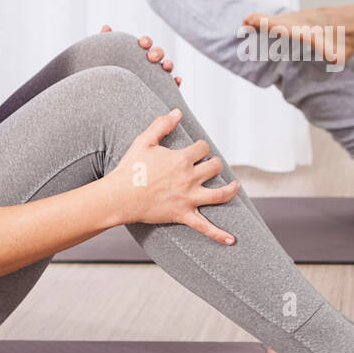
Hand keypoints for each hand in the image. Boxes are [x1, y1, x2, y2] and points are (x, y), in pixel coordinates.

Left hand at [100, 24, 180, 85]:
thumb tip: (106, 28)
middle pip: (158, 53)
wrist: (108, 97)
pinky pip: (172, 85)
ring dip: (168, 64)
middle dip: (157, 52)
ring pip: (166, 67)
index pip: (145, 44)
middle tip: (151, 57)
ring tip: (165, 66)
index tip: (142, 44)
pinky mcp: (161, 90)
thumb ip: (105, 43)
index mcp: (136, 53)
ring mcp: (155, 76)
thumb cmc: (106, 73)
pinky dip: (176, 81)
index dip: (146, 42)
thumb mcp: (103, 58)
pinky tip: (177, 80)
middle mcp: (148, 63)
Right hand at [107, 108, 241, 243]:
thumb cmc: (130, 168)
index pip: (203, 148)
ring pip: (220, 194)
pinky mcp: (183, 215)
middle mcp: (189, 178)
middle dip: (215, 164)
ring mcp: (188, 198)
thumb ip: (162, 125)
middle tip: (210, 166)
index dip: (201, 147)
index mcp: (181, 159)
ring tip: (235, 186)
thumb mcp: (143, 141)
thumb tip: (177, 112)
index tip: (197, 150)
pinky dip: (219, 235)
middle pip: (215, 167)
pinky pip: (204, 227)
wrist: (119, 197)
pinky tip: (232, 240)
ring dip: (231, 190)